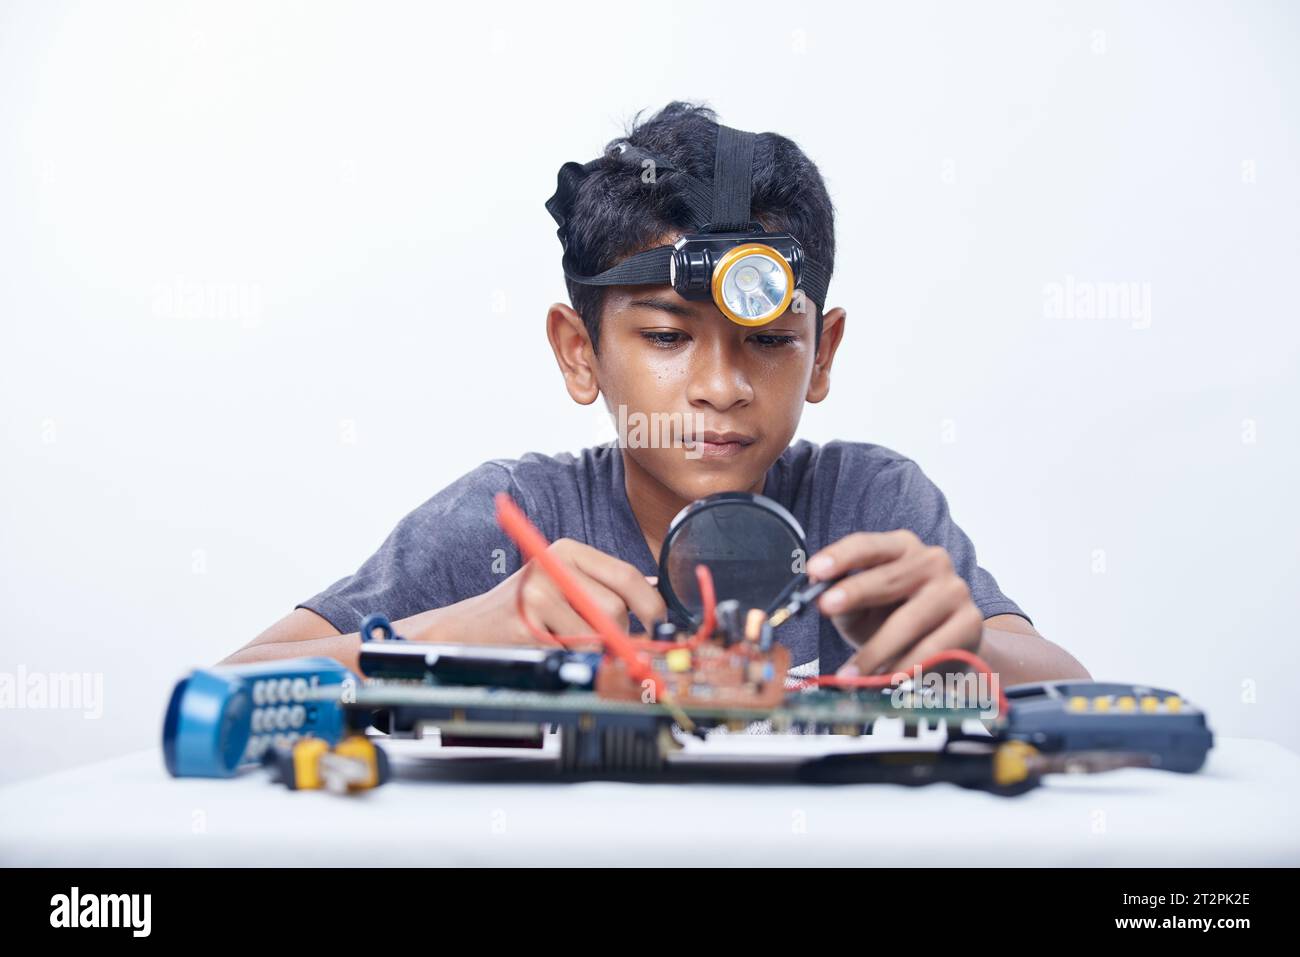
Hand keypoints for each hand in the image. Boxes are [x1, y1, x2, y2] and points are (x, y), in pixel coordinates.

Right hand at [439, 538, 666, 644]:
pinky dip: (570, 662)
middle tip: (603, 644)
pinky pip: (570, 655)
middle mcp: (552, 566)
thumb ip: (605, 587)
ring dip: (593, 654)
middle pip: (614, 609)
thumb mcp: (564, 583)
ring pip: (595, 638)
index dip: (652, 606)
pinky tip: (550, 651)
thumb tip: (656, 598)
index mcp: (568, 550)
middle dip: (618, 637)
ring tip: (568, 645)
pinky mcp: (525, 628)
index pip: (627, 575)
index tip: (660, 627)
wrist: (468, 628)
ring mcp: (536, 596)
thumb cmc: (523, 608)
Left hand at [806, 530, 982, 676]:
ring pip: (909, 620)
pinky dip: (903, 668)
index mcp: (901, 548)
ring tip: (848, 674)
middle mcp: (932, 561)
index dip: (840, 556)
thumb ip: (840, 599)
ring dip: (874, 650)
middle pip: (889, 577)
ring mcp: (955, 590)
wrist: (947, 648)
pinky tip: (884, 680)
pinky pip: (931, 649)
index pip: (868, 546)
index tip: (814, 570)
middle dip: (854, 592)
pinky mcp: (970, 622)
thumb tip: (816, 594)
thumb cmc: (894, 620)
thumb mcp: (862, 608)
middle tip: (826, 608)